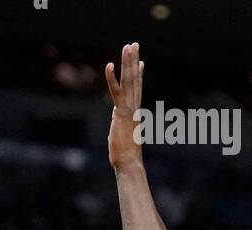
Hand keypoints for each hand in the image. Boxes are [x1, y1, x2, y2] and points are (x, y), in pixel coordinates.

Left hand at [105, 42, 144, 169]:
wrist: (129, 163)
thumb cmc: (125, 157)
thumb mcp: (123, 137)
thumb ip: (122, 127)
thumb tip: (120, 126)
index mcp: (135, 113)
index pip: (137, 90)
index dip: (139, 75)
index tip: (141, 62)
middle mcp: (134, 108)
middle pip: (135, 80)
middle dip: (134, 61)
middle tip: (134, 45)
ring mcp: (128, 109)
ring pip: (129, 81)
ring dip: (128, 62)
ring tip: (128, 46)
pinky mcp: (121, 113)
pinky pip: (116, 92)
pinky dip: (112, 78)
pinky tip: (110, 65)